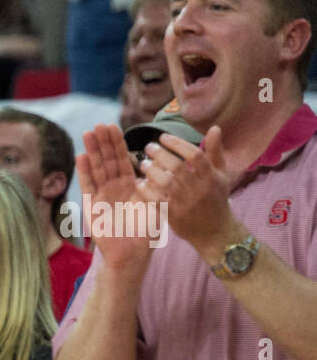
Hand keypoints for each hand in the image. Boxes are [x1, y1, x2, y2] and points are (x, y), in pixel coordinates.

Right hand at [77, 124, 158, 274]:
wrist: (132, 254)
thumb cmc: (145, 232)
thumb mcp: (156, 203)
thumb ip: (155, 184)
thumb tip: (158, 164)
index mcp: (130, 185)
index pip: (122, 159)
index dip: (117, 144)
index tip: (113, 126)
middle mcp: (114, 188)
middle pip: (107, 160)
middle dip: (103, 143)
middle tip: (99, 125)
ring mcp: (102, 196)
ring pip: (97, 169)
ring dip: (92, 151)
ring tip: (88, 133)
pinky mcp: (92, 207)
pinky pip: (88, 186)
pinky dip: (85, 172)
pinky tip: (81, 156)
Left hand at [139, 127, 241, 258]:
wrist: (215, 232)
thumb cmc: (217, 199)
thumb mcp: (221, 175)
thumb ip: (215, 152)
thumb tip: (215, 127)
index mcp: (212, 177)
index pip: (195, 155)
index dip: (178, 143)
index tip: (163, 136)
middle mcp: (200, 189)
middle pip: (177, 167)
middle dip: (160, 154)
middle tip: (148, 147)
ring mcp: (186, 204)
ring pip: (165, 183)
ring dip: (151, 171)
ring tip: (143, 164)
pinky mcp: (174, 216)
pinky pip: (156, 201)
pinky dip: (146, 191)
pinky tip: (139, 183)